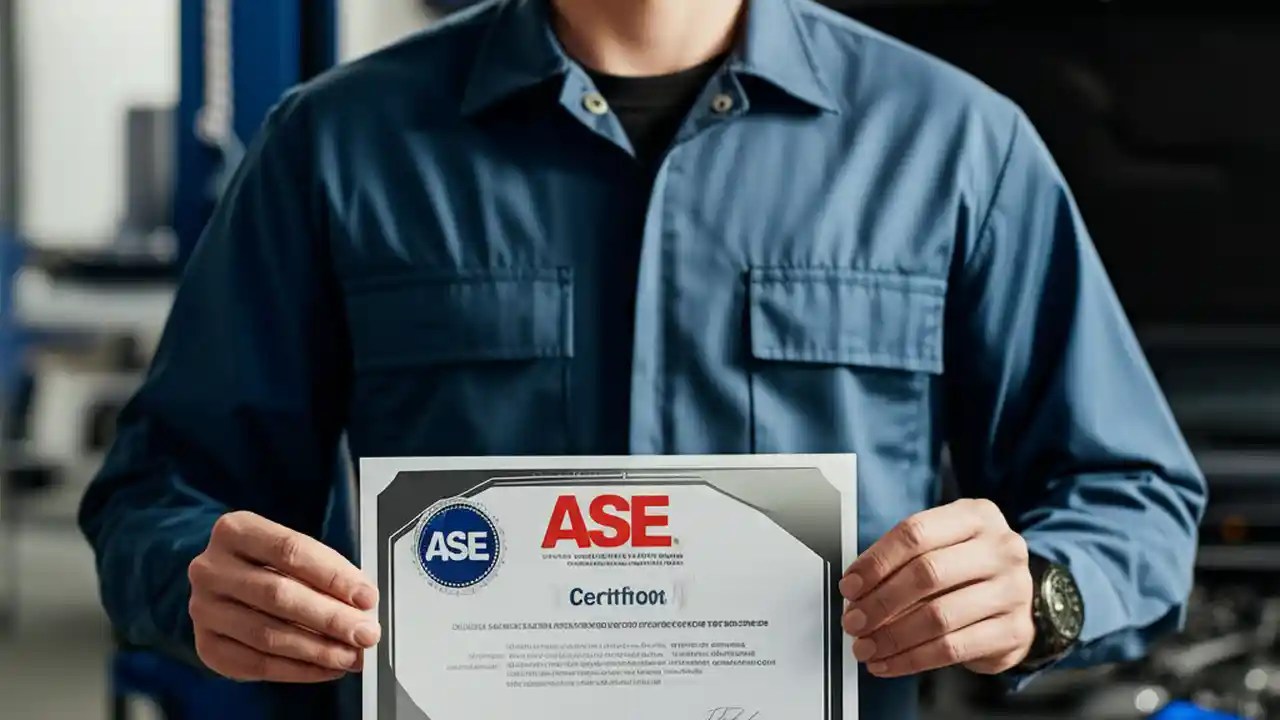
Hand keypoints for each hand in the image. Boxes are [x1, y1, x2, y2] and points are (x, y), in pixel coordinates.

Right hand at [188, 511, 380, 682]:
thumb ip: (327, 572)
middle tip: (364, 633)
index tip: (366, 597)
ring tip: (350, 655)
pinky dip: (296, 670)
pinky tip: (325, 669)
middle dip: (330, 618)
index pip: (291, 550)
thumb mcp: (295, 552)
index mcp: (235, 531)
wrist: (225, 585)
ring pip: (267, 634)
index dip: (333, 576)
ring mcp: (203, 609)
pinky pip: (255, 664)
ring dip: (316, 650)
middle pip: (278, 594)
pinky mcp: (206, 645)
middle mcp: (211, 569)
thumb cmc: (269, 564)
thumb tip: (363, 605)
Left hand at [839, 499, 1033, 677]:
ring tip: (865, 646)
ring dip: (892, 636)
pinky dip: (912, 659)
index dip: (876, 561)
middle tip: (853, 621)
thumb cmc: (967, 569)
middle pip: (927, 574)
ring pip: (938, 617)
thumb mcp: (941, 545)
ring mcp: (1012, 590)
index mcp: (976, 516)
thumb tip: (855, 590)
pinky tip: (889, 662)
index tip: (849, 586)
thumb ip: (901, 558)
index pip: (915, 533)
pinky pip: (952, 649)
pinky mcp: (1013, 630)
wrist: (1018, 600)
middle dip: (880, 602)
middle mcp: (1000, 549)